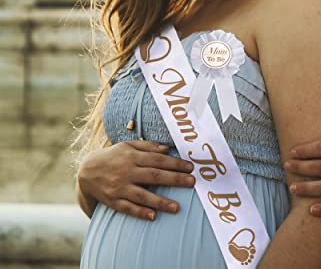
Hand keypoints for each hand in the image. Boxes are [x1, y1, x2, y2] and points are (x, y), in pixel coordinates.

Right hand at [77, 140, 194, 220]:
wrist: (87, 171)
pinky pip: (128, 208)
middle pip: (154, 176)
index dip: (175, 163)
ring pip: (143, 195)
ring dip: (161, 201)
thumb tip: (167, 149)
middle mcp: (127, 172)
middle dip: (174, 179)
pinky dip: (140, 212)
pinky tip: (153, 216)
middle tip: (192, 182)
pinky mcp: (113, 201)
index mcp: (133, 157)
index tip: (190, 167)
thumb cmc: (113, 156)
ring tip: (177, 207)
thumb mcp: (128, 145)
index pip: (158, 160)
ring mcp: (120, 187)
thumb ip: (148, 146)